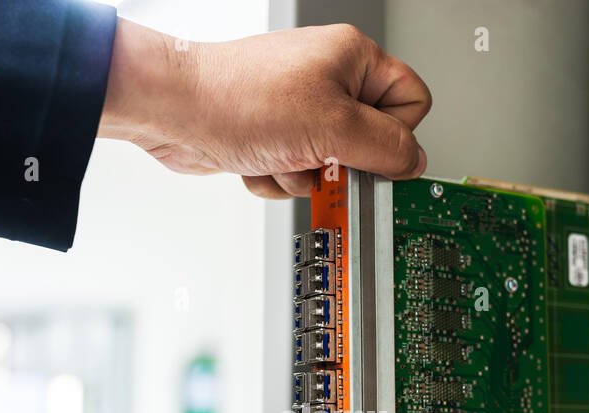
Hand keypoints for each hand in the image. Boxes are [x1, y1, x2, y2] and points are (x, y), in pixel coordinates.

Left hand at [99, 20, 431, 197]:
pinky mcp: (270, 135)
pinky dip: (275, 178)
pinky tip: (255, 160)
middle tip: (319, 159)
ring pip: (328, 166)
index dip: (395, 135)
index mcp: (352, 58)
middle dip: (338, 163)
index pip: (410, 101)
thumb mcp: (333, 128)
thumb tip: (415, 161)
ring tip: (277, 154)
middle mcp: (327, 78)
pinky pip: (293, 174)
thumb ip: (386, 147)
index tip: (370, 153)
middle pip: (366, 142)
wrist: (173, 112)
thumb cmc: (238, 100)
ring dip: (301, 175)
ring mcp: (297, 109)